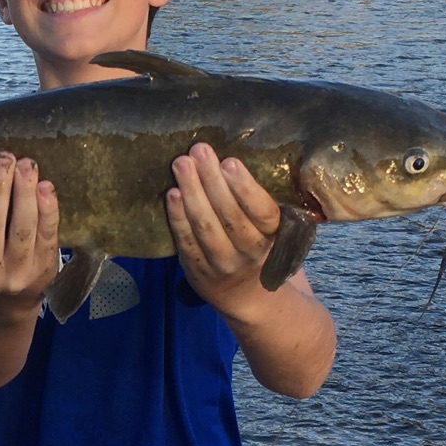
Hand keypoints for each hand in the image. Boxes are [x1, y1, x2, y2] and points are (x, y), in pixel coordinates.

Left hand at [166, 141, 283, 314]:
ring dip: (192, 193)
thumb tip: (237, 154)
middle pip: (230, 216)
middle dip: (212, 180)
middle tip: (199, 150)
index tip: (230, 162)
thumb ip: (260, 201)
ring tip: (181, 163)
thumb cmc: (260, 246)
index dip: (245, 188)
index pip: (262, 212)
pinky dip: (177, 217)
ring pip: (206, 228)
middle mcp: (250, 253)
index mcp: (274, 237)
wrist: (249, 295)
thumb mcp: (273, 228)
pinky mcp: (198, 271)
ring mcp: (223, 264)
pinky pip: (186, 242)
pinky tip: (172, 193)